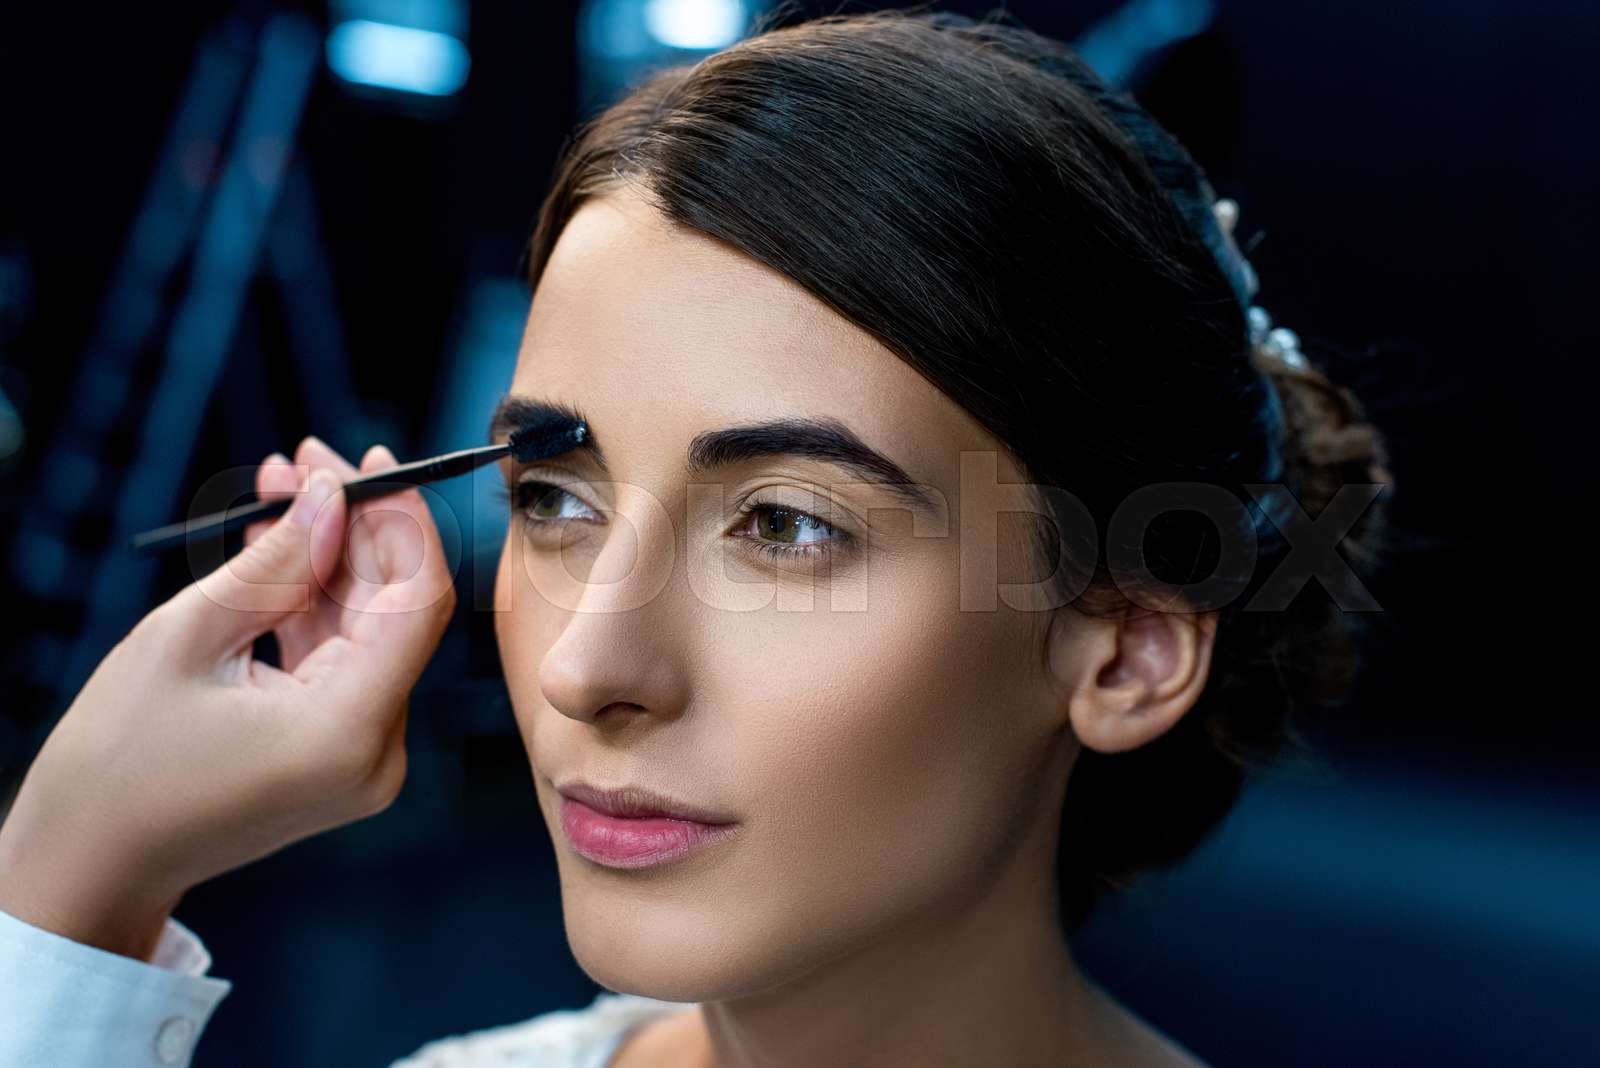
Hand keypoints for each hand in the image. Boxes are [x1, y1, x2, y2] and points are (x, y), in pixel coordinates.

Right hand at [0, 437, 456, 960]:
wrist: (89, 864)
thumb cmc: (117, 762)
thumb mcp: (189, 637)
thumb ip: (276, 563)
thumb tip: (331, 495)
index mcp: (349, 729)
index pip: (419, 602)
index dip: (402, 522)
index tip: (367, 462)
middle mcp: (377, 751)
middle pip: (395, 610)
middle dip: (354, 528)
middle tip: (303, 461)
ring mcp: (363, 759)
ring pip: (368, 629)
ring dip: (328, 559)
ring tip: (276, 491)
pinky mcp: (340, 755)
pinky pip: (343, 662)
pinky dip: (313, 606)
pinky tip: (275, 551)